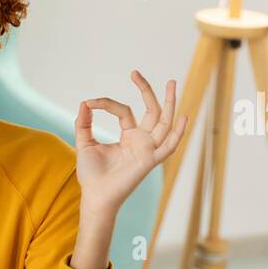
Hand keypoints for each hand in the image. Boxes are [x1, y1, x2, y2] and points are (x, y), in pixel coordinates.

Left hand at [75, 70, 187, 218]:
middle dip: (148, 91)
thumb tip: (84, 103)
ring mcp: (148, 149)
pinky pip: (168, 147)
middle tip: (136, 73)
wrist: (94, 195)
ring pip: (164, 122)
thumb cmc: (91, 174)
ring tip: (172, 83)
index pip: (124, 111)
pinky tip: (183, 117)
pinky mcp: (150, 160)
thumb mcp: (84, 143)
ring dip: (170, 103)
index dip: (107, 103)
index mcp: (128, 136)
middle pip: (152, 111)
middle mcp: (142, 140)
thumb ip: (84, 124)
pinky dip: (177, 134)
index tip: (90, 102)